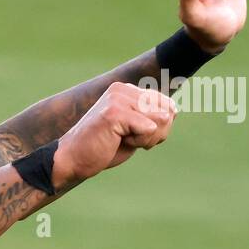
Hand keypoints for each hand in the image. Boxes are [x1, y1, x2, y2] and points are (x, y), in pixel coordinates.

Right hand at [52, 82, 175, 188]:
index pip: (167, 104)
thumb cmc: (103, 147)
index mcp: (127, 90)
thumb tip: (174, 110)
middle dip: (156, 134)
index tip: (137, 135)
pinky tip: (118, 141)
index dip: (160, 126)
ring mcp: (117, 99)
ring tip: (123, 140)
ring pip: (160, 120)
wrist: (73, 159)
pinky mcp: (114, 113)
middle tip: (130, 140)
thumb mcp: (134, 130)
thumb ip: (154, 119)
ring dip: (147, 138)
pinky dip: (139, 141)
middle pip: (167, 111)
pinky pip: (149, 129)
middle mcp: (122, 89)